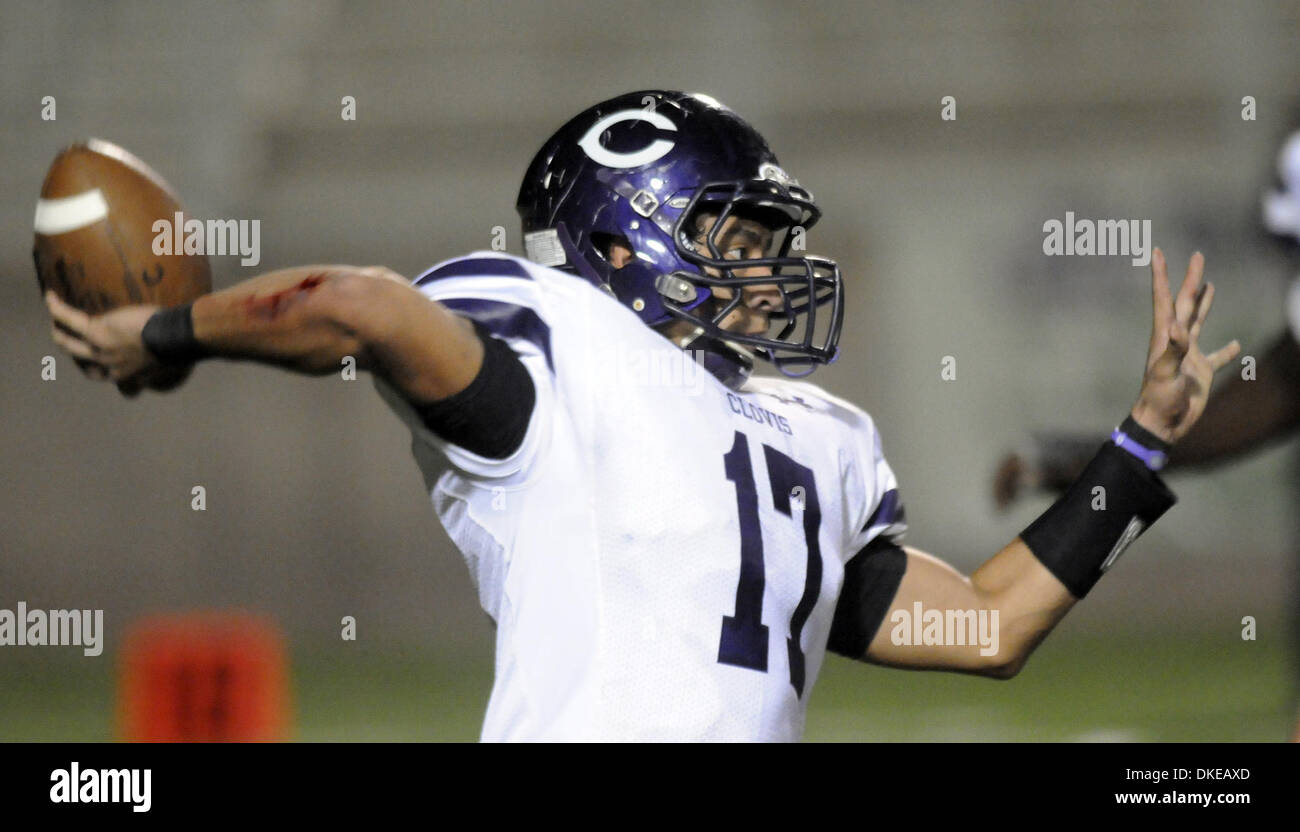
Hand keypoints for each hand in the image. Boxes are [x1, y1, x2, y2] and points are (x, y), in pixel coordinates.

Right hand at [44, 290, 175, 395]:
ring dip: (59, 331)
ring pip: (68, 342)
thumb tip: (181, 351)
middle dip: (72, 350)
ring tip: (56, 320)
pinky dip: (58, 308)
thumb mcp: (171, 359)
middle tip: (67, 339)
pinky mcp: (95, 331)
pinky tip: (51, 298)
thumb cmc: (179, 346)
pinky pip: (69, 319)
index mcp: (129, 376)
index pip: (109, 379)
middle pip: (82, 362)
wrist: (175, 339)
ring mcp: (100, 350)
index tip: (99, 365)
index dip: (99, 372)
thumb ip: (165, 358)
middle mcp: (110, 368)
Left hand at [1130, 249, 1239, 443]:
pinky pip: (1216, 358)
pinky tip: (1236, 345)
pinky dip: (1226, 351)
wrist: (1162, 424)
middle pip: (1185, 303)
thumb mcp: (1165, 374)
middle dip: (1190, 279)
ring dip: (1204, 303)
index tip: (1157, 252)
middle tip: (1198, 256)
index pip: (1164, 299)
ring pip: (1198, 322)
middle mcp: (1175, 341)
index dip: (1162, 276)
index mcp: (1164, 337)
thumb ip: (1172, 350)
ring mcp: (1188, 356)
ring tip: (1209, 285)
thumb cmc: (1159, 400)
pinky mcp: (1199, 372)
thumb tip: (1177, 326)